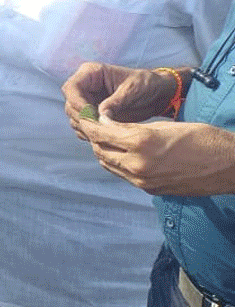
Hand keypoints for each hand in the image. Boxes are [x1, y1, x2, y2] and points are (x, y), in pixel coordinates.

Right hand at [62, 62, 178, 135]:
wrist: (156, 94)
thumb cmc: (146, 84)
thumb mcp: (132, 91)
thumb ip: (115, 102)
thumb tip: (99, 116)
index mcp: (91, 73)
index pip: (71, 88)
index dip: (76, 102)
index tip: (90, 116)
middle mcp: (85, 86)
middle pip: (70, 105)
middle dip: (83, 118)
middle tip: (100, 128)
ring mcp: (87, 101)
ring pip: (74, 117)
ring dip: (87, 127)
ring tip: (106, 132)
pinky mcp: (92, 114)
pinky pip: (83, 126)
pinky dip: (91, 133)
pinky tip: (106, 135)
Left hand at [77, 117, 234, 196]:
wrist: (228, 166)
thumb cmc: (202, 138)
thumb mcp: (165, 125)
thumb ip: (135, 128)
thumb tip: (112, 126)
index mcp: (140, 142)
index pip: (101, 132)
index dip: (90, 124)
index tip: (86, 117)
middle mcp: (137, 163)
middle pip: (100, 150)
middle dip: (94, 138)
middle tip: (93, 127)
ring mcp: (142, 180)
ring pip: (108, 164)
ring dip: (104, 151)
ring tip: (105, 139)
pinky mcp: (149, 189)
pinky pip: (123, 175)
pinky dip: (117, 163)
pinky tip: (122, 153)